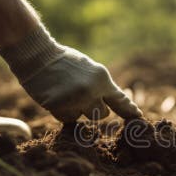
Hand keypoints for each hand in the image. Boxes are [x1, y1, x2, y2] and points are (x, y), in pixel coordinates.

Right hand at [21, 48, 141, 121]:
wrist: (38, 56)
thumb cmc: (65, 62)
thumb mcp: (90, 70)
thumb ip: (103, 86)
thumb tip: (119, 102)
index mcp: (102, 79)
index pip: (120, 100)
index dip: (129, 110)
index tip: (137, 117)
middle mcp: (91, 91)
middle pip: (102, 114)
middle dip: (93, 108)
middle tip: (80, 94)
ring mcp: (75, 100)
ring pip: (84, 117)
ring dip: (77, 110)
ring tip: (67, 93)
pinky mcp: (59, 107)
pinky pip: (67, 119)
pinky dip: (63, 111)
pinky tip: (56, 96)